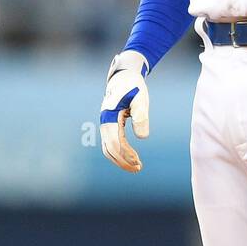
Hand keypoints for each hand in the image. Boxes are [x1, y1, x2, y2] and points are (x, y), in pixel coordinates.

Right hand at [100, 50, 149, 172]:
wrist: (124, 78)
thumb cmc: (133, 87)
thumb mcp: (140, 99)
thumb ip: (141, 116)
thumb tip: (142, 138)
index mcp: (109, 116)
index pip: (114, 142)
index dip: (125, 154)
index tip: (138, 162)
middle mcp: (104, 122)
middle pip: (109, 149)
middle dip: (123, 161)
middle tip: (139, 168)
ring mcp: (105, 125)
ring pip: (107, 149)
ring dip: (120, 160)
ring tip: (136, 167)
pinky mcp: (109, 126)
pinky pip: (110, 144)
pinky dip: (118, 154)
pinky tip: (130, 157)